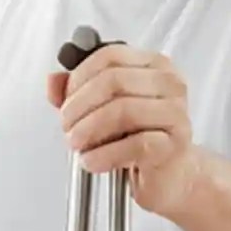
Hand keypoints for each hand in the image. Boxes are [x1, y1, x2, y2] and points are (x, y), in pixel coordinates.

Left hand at [46, 44, 201, 217]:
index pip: (109, 56)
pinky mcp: (174, 146)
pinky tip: (92, 161)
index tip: (64, 99)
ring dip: (89, 129)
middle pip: (113, 81)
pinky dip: (104, 155)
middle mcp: (169, 84)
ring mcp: (176, 114)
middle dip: (79, 105)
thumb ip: (76, 92)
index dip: (79, 77)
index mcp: (153, 65)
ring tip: (76, 144)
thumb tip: (54, 81)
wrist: (170, 175)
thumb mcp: (103, 108)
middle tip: (66, 125)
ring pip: (123, 111)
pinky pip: (135, 145)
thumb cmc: (138, 136)